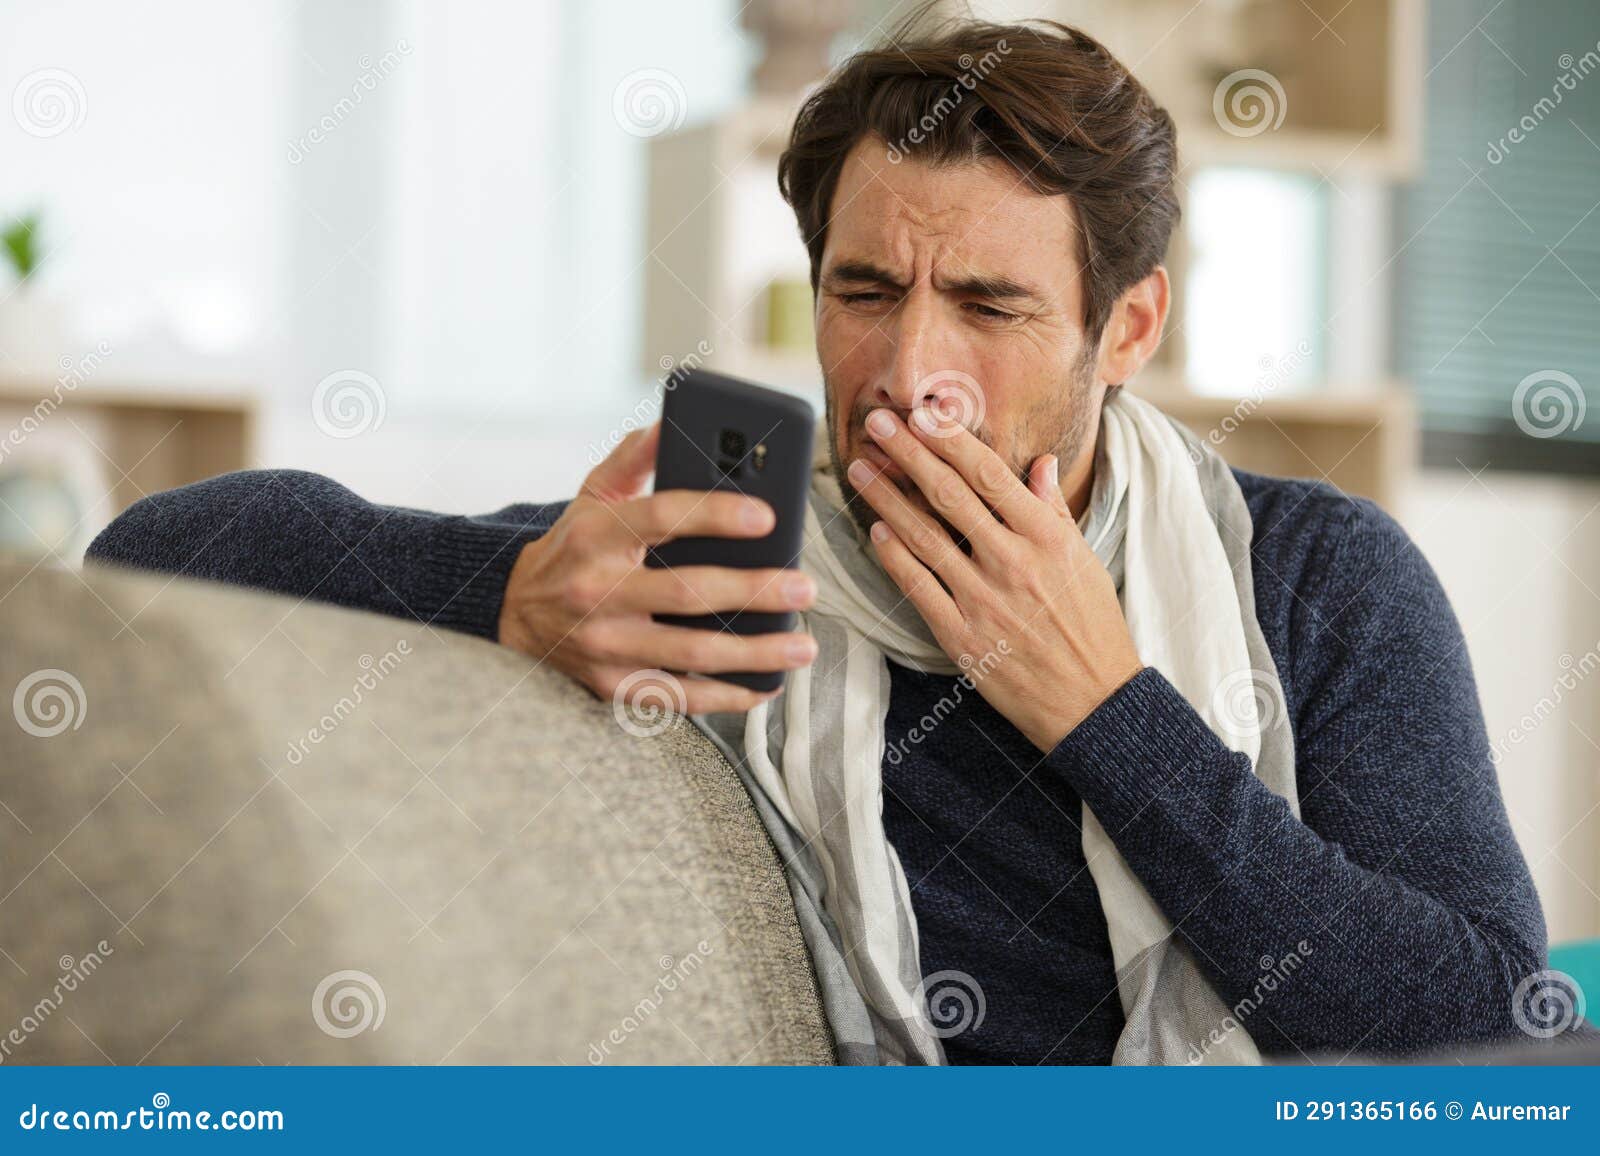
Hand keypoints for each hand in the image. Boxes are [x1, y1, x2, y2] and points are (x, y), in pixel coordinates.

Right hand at [497, 423, 818, 714]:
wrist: (514, 614)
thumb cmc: (573, 548)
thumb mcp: (593, 496)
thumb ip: (635, 458)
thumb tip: (674, 421)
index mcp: (596, 535)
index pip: (662, 519)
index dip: (716, 516)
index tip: (769, 517)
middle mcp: (597, 592)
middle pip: (687, 594)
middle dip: (754, 592)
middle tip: (805, 587)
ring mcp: (605, 644)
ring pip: (690, 655)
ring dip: (755, 652)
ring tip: (803, 644)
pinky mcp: (613, 685)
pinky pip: (679, 697)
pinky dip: (729, 695)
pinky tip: (769, 684)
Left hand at [845, 407, 1142, 750]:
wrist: (1093, 701)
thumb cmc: (1092, 626)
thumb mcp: (1084, 559)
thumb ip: (1052, 510)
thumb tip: (1038, 462)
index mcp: (1046, 536)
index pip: (988, 474)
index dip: (949, 440)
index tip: (921, 413)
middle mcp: (1013, 561)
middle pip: (948, 495)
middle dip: (907, 453)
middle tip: (877, 422)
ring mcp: (984, 600)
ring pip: (923, 536)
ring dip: (887, 497)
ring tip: (861, 468)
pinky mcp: (962, 637)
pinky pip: (918, 587)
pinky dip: (893, 556)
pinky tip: (875, 530)